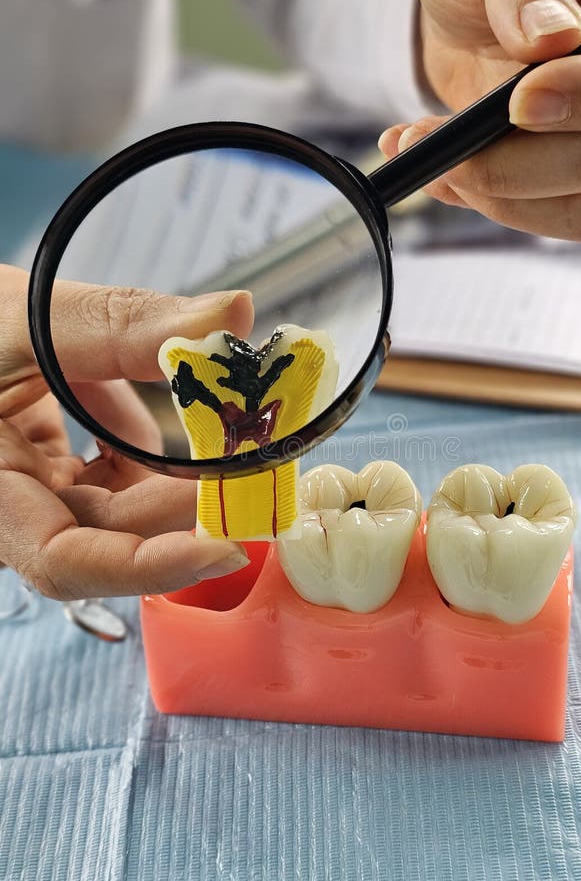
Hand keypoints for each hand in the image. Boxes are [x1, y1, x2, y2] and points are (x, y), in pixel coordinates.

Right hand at [0, 264, 253, 600]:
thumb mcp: (30, 319)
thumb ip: (125, 323)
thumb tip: (232, 315)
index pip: (67, 562)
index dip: (151, 564)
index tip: (226, 545)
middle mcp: (8, 505)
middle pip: (109, 534)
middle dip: (187, 506)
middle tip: (256, 473)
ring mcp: (30, 488)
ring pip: (120, 506)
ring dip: (178, 477)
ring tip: (234, 443)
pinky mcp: (51, 466)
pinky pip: (112, 476)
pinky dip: (151, 452)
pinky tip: (187, 426)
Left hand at [379, 0, 580, 240]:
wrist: (464, 14)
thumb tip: (550, 38)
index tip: (520, 102)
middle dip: (514, 165)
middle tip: (438, 142)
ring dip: (493, 196)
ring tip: (428, 153)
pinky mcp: (568, 182)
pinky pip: (542, 219)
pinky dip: (477, 202)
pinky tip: (438, 167)